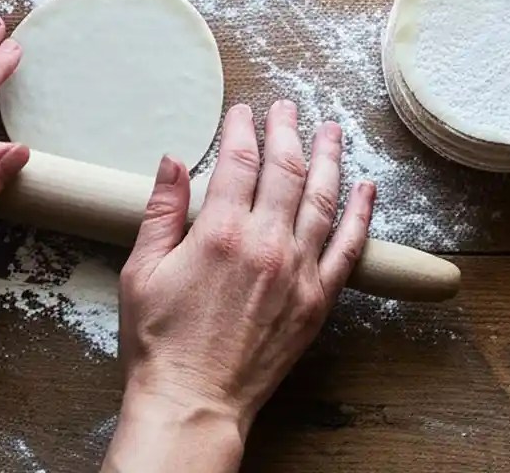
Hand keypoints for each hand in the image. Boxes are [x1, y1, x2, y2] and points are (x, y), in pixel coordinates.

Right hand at [104, 101, 374, 472]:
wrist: (194, 401)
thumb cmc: (160, 342)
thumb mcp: (142, 271)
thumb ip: (161, 212)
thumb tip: (171, 160)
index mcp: (220, 233)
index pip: (239, 161)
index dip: (242, 129)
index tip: (243, 113)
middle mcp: (267, 244)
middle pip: (285, 170)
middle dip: (286, 131)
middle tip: (287, 107)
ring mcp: (299, 271)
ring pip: (323, 198)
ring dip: (328, 158)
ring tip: (330, 130)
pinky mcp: (319, 299)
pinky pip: (349, 247)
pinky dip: (362, 214)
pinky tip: (367, 188)